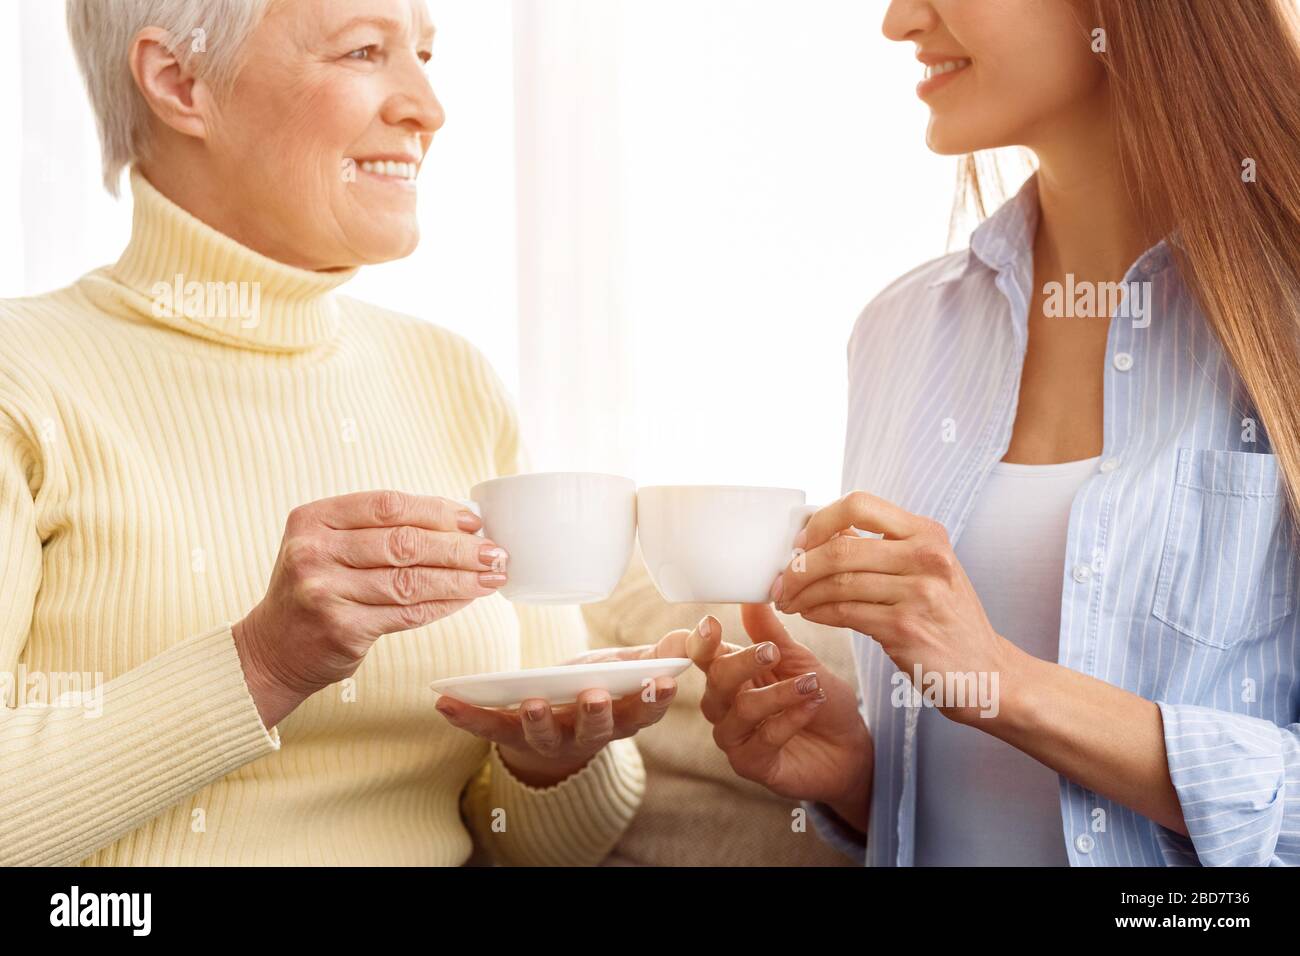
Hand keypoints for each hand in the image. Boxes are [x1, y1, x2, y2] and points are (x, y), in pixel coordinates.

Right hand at [233, 490, 508, 728]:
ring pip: (411, 580)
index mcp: (312, 519)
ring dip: (460, 578)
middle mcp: (313, 552)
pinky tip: (466, 598)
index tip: (472, 519)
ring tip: (492, 575)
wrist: (273, 649)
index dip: (436, 510)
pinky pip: (407, 613)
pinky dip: (443, 604)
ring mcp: (325, 592)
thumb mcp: (329, 545)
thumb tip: (459, 520)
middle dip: (458, 546)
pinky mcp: (342, 629)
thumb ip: (378, 529)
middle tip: (494, 551)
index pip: (386, 505)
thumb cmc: (316, 588)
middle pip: (404, 543)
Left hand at [434, 623, 696, 786]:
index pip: (643, 711)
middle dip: (596, 713)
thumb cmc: (597, 683)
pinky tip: (445, 700)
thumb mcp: (628, 665)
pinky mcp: (511, 734)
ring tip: (532, 702)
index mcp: (622, 715)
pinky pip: (488, 728)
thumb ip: (658, 653)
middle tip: (595, 695)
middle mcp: (588, 733)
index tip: (662, 682)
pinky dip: (466, 716)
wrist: (556, 718)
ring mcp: (549, 737)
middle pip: (596, 728)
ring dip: (539, 720)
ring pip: (545, 735)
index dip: (654, 700)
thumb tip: (692, 636)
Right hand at [688, 606, 870, 825]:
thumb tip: (751, 598)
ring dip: (778, 693)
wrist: (849, 745)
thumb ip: (771, 633)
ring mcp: (734, 737)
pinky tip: (812, 705)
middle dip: (743, 663)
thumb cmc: (818, 697)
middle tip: (772, 651)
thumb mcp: (799, 659)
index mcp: (730, 674)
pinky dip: (790, 719)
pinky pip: (764, 739)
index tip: (711, 624)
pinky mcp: (751, 765)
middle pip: (716, 680)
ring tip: (810, 683)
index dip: (699, 642)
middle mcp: (724, 706)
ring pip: (741, 710)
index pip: (702, 656)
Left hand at [772, 490, 1017, 724]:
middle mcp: (927, 556)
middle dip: (800, 566)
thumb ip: (881, 548)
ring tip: (789, 601)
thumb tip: (821, 532)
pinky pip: (844, 613)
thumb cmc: (945, 617)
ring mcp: (919, 593)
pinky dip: (817, 613)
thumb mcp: (926, 569)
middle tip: (783, 581)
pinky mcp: (905, 629)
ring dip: (802, 593)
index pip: (860, 504)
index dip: (820, 520)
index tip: (801, 543)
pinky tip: (809, 615)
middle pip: (840, 547)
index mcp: (927, 532)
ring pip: (837, 583)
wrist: (986, 671)